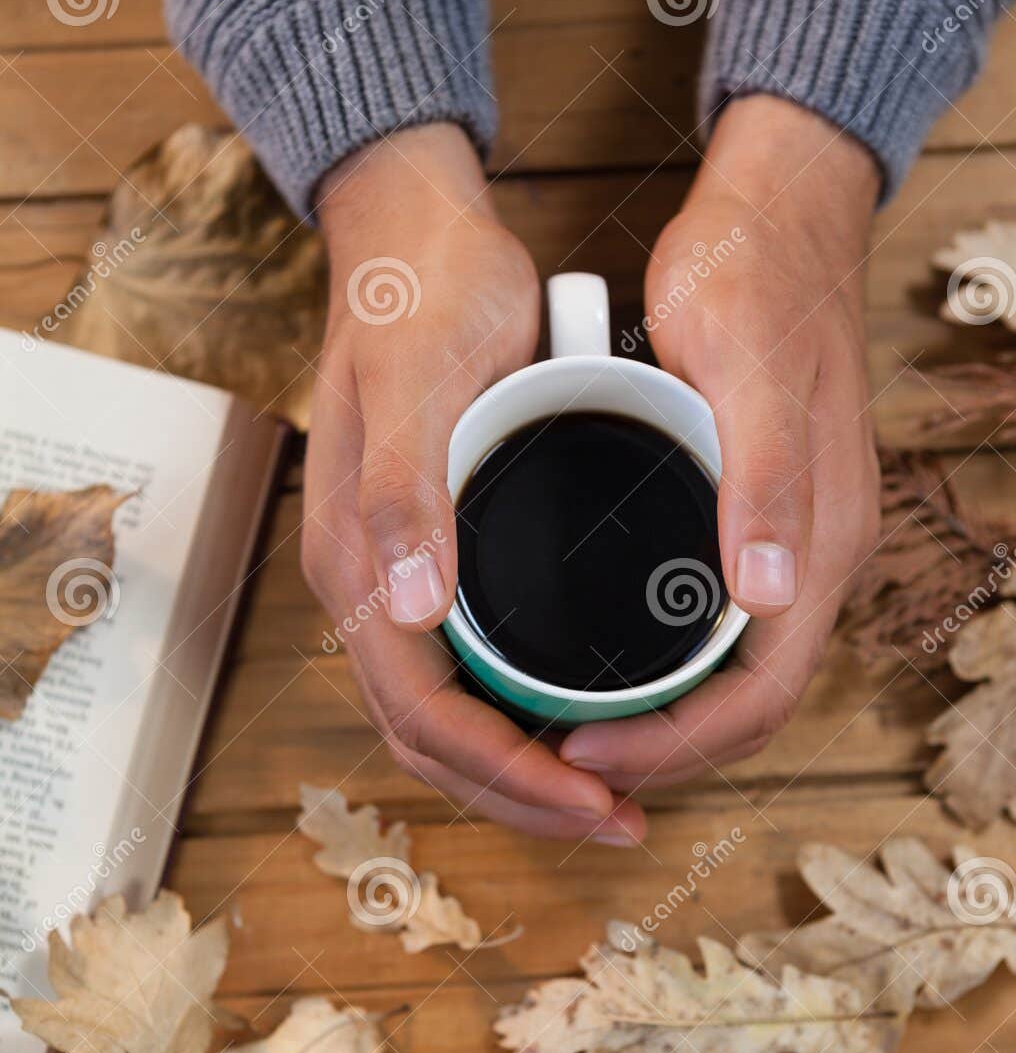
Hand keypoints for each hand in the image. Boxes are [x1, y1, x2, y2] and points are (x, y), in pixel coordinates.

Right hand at [304, 125, 644, 842]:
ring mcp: (398, 580)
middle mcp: (371, 589)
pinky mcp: (434, 559)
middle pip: (435, 741)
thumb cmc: (423, 295)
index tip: (594, 800)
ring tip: (611, 792)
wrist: (412, 233)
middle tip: (619, 820)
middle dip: (524, 797)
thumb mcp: (420, 376)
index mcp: (358, 566)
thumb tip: (409, 612)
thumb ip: (403, 493)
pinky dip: (520, 716)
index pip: (424, 717)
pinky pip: (468, 672)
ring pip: (451, 717)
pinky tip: (584, 715)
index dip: (507, 776)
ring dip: (524, 770)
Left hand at [560, 96, 881, 789]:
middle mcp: (812, 561)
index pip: (760, 702)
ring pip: (729, 678)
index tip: (586, 751)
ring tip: (566, 731)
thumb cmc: (756, 277)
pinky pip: (716, 631)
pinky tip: (598, 662)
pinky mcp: (756, 523)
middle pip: (743, 708)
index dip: (675, 748)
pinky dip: (661, 669)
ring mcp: (786, 545)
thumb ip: (765, 484)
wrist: (779, 211)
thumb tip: (771, 598)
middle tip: (561, 761)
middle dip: (659, 754)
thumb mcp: (748, 369)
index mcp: (823, 543)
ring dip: (659, 722)